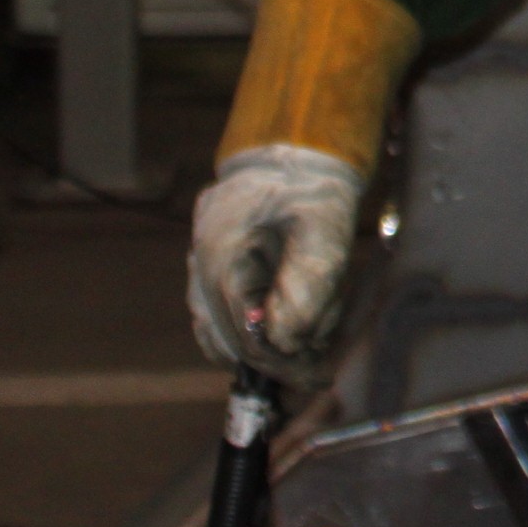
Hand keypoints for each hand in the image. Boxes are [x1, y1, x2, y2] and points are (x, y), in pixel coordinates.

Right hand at [189, 143, 365, 382]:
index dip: (282, 360)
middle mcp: (201, 267)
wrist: (295, 152)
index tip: (316, 374)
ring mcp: (201, 269)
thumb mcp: (326, 228)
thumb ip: (308, 285)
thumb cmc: (313, 187)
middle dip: (279, 355)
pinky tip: (295, 322)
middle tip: (320, 365)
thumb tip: (286, 341)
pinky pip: (226, 317)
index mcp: (222, 254)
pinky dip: (258, 326)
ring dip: (272, 340)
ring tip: (317, 325)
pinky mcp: (214, 271)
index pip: (245, 332)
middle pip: (231, 339)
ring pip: (227, 333)